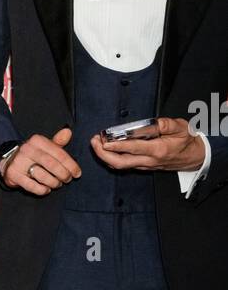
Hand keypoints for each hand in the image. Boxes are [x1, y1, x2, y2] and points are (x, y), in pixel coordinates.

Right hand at [1, 128, 81, 193]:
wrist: (9, 161)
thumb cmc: (33, 155)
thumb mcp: (45, 146)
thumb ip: (58, 142)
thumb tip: (68, 131)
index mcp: (38, 140)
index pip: (59, 153)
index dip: (71, 165)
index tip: (77, 173)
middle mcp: (28, 149)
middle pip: (51, 164)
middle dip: (63, 174)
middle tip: (67, 180)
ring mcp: (19, 162)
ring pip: (42, 176)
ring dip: (53, 183)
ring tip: (57, 184)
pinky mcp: (13, 174)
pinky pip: (31, 186)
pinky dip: (41, 190)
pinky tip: (46, 189)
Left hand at [90, 117, 205, 170]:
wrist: (194, 157)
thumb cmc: (187, 141)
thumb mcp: (181, 127)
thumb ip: (165, 124)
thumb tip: (150, 122)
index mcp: (158, 150)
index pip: (133, 149)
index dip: (116, 146)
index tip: (104, 141)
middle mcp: (149, 160)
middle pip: (121, 163)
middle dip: (103, 154)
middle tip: (94, 142)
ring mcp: (145, 165)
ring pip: (120, 166)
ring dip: (105, 156)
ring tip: (96, 144)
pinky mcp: (143, 166)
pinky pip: (124, 165)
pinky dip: (112, 158)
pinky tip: (105, 150)